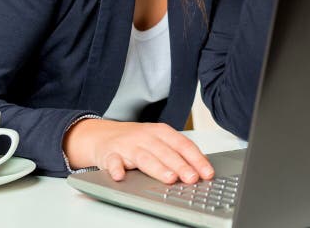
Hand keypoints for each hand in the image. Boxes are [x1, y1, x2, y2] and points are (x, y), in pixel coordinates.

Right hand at [63, 119, 214, 183]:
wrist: (103, 135)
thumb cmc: (136, 140)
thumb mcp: (158, 141)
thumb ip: (176, 153)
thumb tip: (200, 170)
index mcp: (161, 132)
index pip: (182, 144)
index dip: (196, 158)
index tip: (207, 172)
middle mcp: (146, 137)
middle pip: (165, 152)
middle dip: (180, 165)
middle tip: (192, 178)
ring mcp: (128, 145)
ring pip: (144, 157)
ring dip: (157, 168)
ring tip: (169, 178)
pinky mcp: (110, 154)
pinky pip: (113, 162)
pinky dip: (116, 169)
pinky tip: (121, 176)